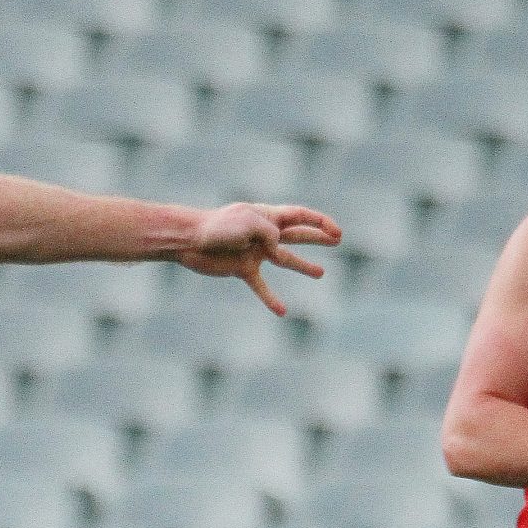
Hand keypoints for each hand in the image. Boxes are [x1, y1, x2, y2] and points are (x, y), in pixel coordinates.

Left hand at [175, 203, 342, 316]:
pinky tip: (282, 312)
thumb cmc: (218, 227)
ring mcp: (254, 252)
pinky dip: (271, 298)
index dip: (320, 222)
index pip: (300, 216)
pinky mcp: (242, 269)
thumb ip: (270, 234)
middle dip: (317, 237)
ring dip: (303, 266)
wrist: (190, 241)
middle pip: (297, 235)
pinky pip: (261, 286)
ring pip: (284, 259)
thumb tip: (276, 248)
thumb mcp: (249, 223)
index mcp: (267, 216)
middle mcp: (264, 234)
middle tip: (337, 241)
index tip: (337, 232)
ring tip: (320, 274)